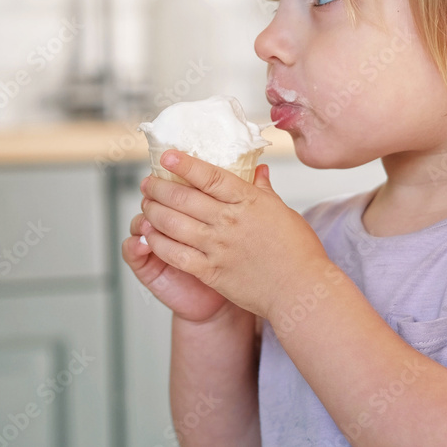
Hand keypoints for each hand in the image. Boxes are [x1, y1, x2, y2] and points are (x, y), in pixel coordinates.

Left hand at [138, 150, 329, 319]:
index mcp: (248, 202)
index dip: (185, 165)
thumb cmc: (298, 251)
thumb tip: (260, 170)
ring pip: (174, 224)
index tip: (167, 156)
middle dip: (160, 188)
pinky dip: (159, 243)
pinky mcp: (211, 272)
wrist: (300, 290)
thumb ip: (264, 190)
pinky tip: (149, 236)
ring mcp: (218, 247)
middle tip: (148, 182)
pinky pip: (176, 255)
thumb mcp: (282, 211)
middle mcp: (229, 221)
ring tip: (146, 205)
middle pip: (184, 198)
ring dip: (154, 212)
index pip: (209, 177)